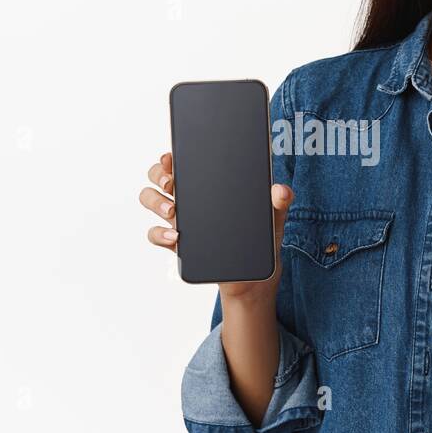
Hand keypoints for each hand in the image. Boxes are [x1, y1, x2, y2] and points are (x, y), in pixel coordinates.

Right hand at [141, 150, 294, 300]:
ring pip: (151, 200)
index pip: (183, 163)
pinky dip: (160, 233)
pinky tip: (175, 236)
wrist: (253, 276)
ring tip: (171, 210)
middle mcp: (190, 199)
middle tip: (172, 183)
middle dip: (159, 175)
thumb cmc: (259, 239)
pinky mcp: (178, 244)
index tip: (171, 157)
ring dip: (155, 201)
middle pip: (158, 177)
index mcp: (209, 185)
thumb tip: (281, 190)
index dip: (171, 156)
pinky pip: (156, 235)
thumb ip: (280, 201)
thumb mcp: (274, 217)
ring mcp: (180, 220)